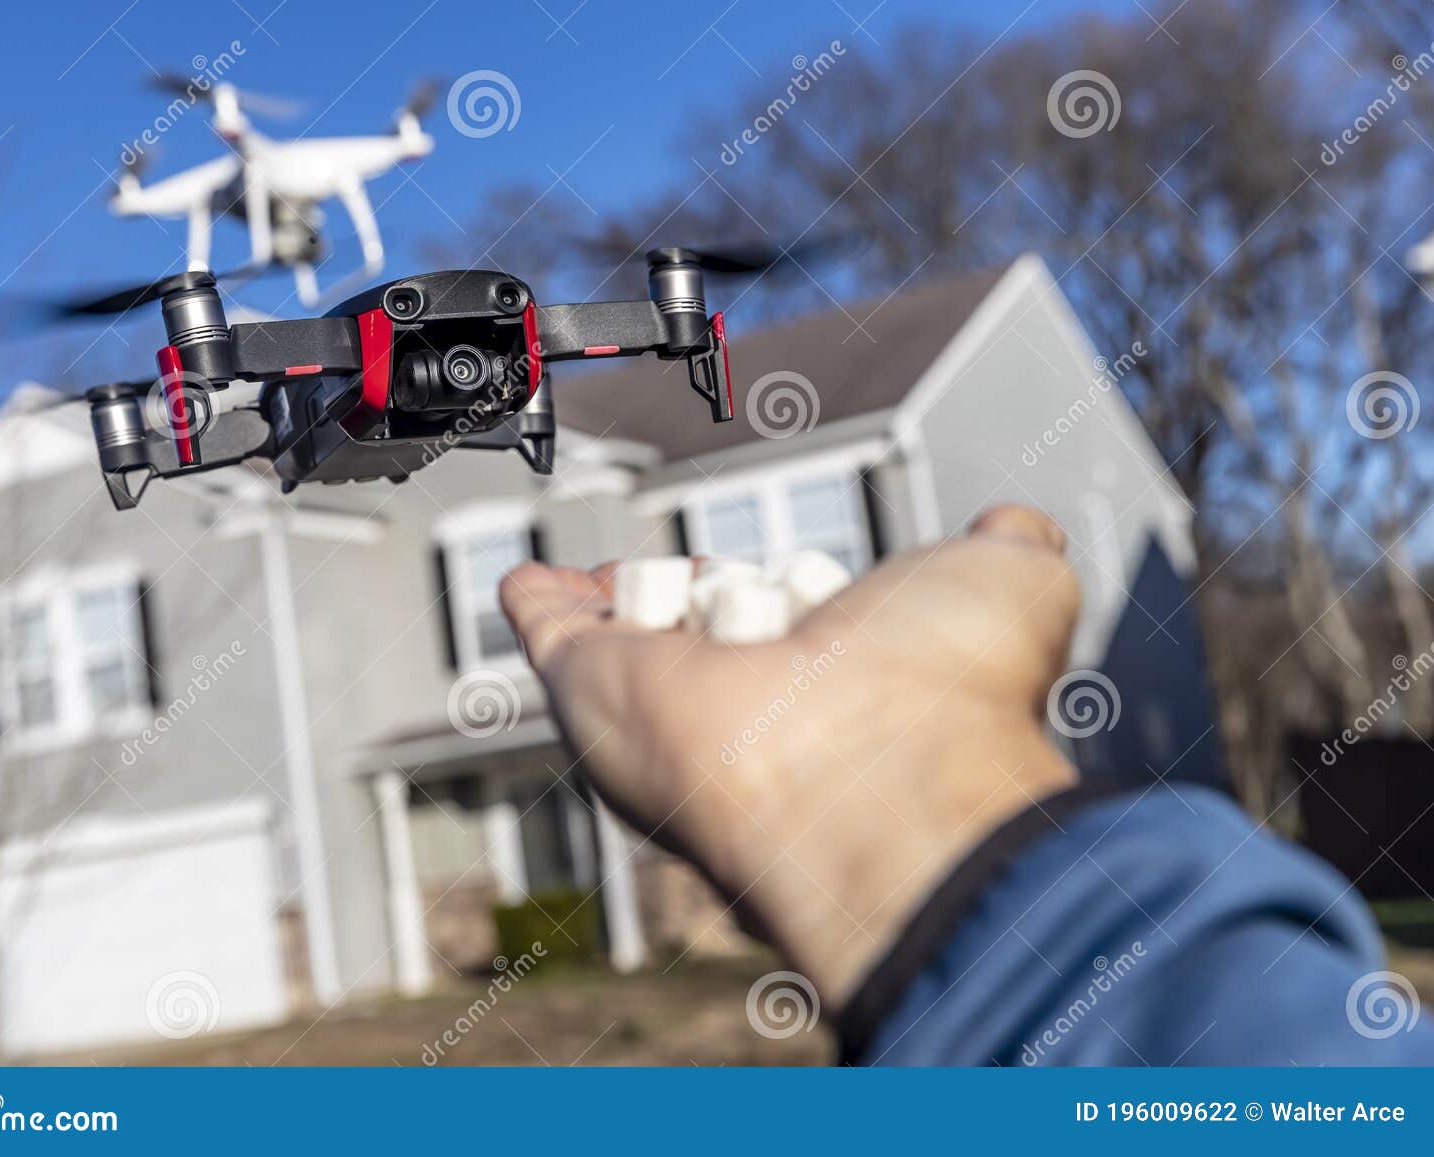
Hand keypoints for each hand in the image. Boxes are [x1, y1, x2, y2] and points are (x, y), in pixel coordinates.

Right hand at [499, 505, 1081, 1010]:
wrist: (874, 767)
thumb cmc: (955, 692)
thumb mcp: (1014, 581)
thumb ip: (1009, 546)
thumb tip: (1013, 523)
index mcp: (850, 686)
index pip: (806, 637)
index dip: (795, 599)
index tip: (789, 574)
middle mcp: (762, 706)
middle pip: (716, 638)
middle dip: (705, 598)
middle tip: (707, 573)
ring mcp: (675, 702)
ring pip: (633, 637)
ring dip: (622, 598)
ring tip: (620, 575)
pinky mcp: (596, 687)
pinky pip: (553, 638)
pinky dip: (534, 609)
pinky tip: (527, 584)